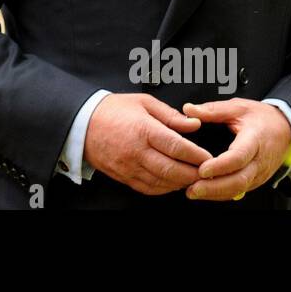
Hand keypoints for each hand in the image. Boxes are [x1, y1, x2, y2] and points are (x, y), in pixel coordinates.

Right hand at [82, 93, 211, 194]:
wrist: (82, 124)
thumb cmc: (113, 110)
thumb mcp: (143, 102)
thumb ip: (171, 115)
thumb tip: (193, 124)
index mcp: (144, 129)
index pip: (177, 147)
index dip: (196, 155)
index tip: (208, 157)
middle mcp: (137, 151)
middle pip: (172, 169)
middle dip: (193, 173)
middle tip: (206, 172)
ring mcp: (129, 166)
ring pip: (162, 182)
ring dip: (181, 182)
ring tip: (193, 177)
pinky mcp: (124, 176)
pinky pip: (149, 188)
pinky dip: (165, 188)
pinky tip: (173, 182)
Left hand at [181, 99, 290, 200]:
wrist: (286, 128)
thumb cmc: (262, 118)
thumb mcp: (238, 107)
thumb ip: (213, 110)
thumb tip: (189, 109)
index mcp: (255, 140)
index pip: (239, 157)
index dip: (220, 166)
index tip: (202, 169)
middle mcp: (259, 161)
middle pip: (239, 180)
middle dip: (214, 187)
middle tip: (193, 188)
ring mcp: (259, 173)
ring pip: (239, 189)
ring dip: (216, 194)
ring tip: (194, 192)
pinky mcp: (256, 179)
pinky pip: (239, 190)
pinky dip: (222, 194)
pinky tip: (205, 193)